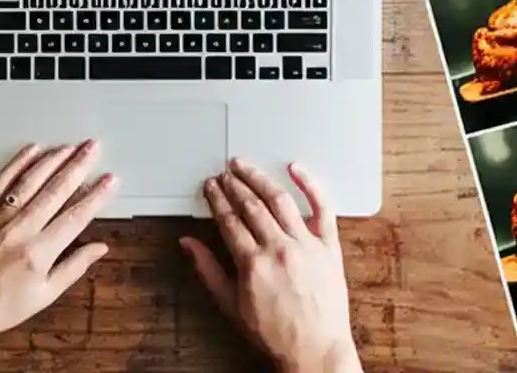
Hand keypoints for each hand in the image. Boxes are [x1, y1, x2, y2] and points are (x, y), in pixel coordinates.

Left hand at [0, 142, 115, 372]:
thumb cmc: (0, 307)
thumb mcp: (45, 295)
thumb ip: (74, 267)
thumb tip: (100, 248)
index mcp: (38, 253)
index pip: (76, 216)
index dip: (96, 195)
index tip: (110, 179)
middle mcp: (19, 231)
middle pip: (55, 190)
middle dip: (78, 166)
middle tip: (93, 148)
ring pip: (30, 181)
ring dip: (53, 159)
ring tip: (70, 146)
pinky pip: (0, 182)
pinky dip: (17, 163)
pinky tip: (32, 150)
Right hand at [180, 159, 360, 372]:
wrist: (315, 349)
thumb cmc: (276, 333)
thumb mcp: (231, 306)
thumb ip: (208, 270)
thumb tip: (188, 244)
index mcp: (253, 264)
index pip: (229, 220)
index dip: (217, 199)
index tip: (211, 187)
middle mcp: (279, 249)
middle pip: (251, 205)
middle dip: (234, 185)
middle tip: (225, 173)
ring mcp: (306, 244)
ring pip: (280, 199)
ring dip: (260, 178)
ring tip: (246, 166)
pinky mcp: (329, 245)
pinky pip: (322, 207)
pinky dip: (310, 184)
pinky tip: (296, 168)